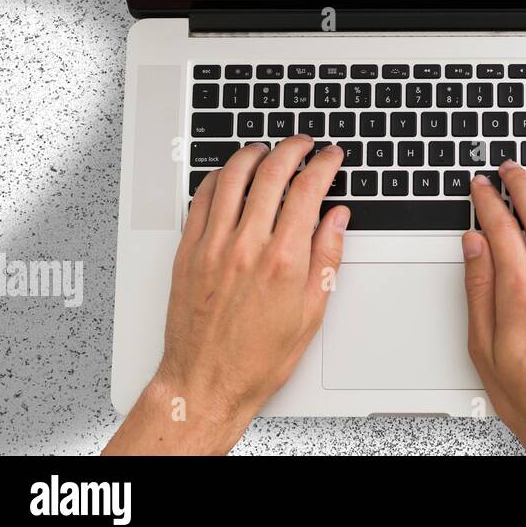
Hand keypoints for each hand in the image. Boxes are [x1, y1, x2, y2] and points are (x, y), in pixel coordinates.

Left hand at [104, 136, 348, 454]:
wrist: (207, 383)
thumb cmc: (258, 357)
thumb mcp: (312, 311)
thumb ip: (327, 257)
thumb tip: (338, 219)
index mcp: (284, 260)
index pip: (308, 190)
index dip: (323, 164)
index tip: (331, 156)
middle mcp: (247, 246)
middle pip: (271, 173)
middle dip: (293, 148)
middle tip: (304, 143)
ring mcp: (212, 246)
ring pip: (233, 177)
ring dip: (253, 153)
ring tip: (267, 149)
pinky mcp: (188, 252)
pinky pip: (201, 199)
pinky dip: (218, 177)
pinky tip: (230, 175)